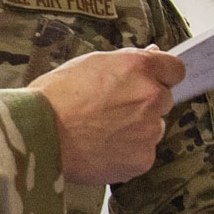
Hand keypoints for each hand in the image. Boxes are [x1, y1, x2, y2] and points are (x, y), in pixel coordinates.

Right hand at [31, 48, 185, 185]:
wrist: (39, 135)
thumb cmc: (54, 96)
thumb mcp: (89, 64)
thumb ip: (126, 62)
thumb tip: (152, 55)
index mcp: (139, 68)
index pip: (175, 69)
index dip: (160, 76)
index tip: (149, 82)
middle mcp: (151, 97)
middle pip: (163, 100)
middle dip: (144, 104)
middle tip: (111, 110)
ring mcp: (149, 130)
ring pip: (152, 128)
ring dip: (136, 130)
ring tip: (101, 132)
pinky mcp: (142, 159)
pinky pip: (142, 153)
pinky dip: (126, 154)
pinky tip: (101, 149)